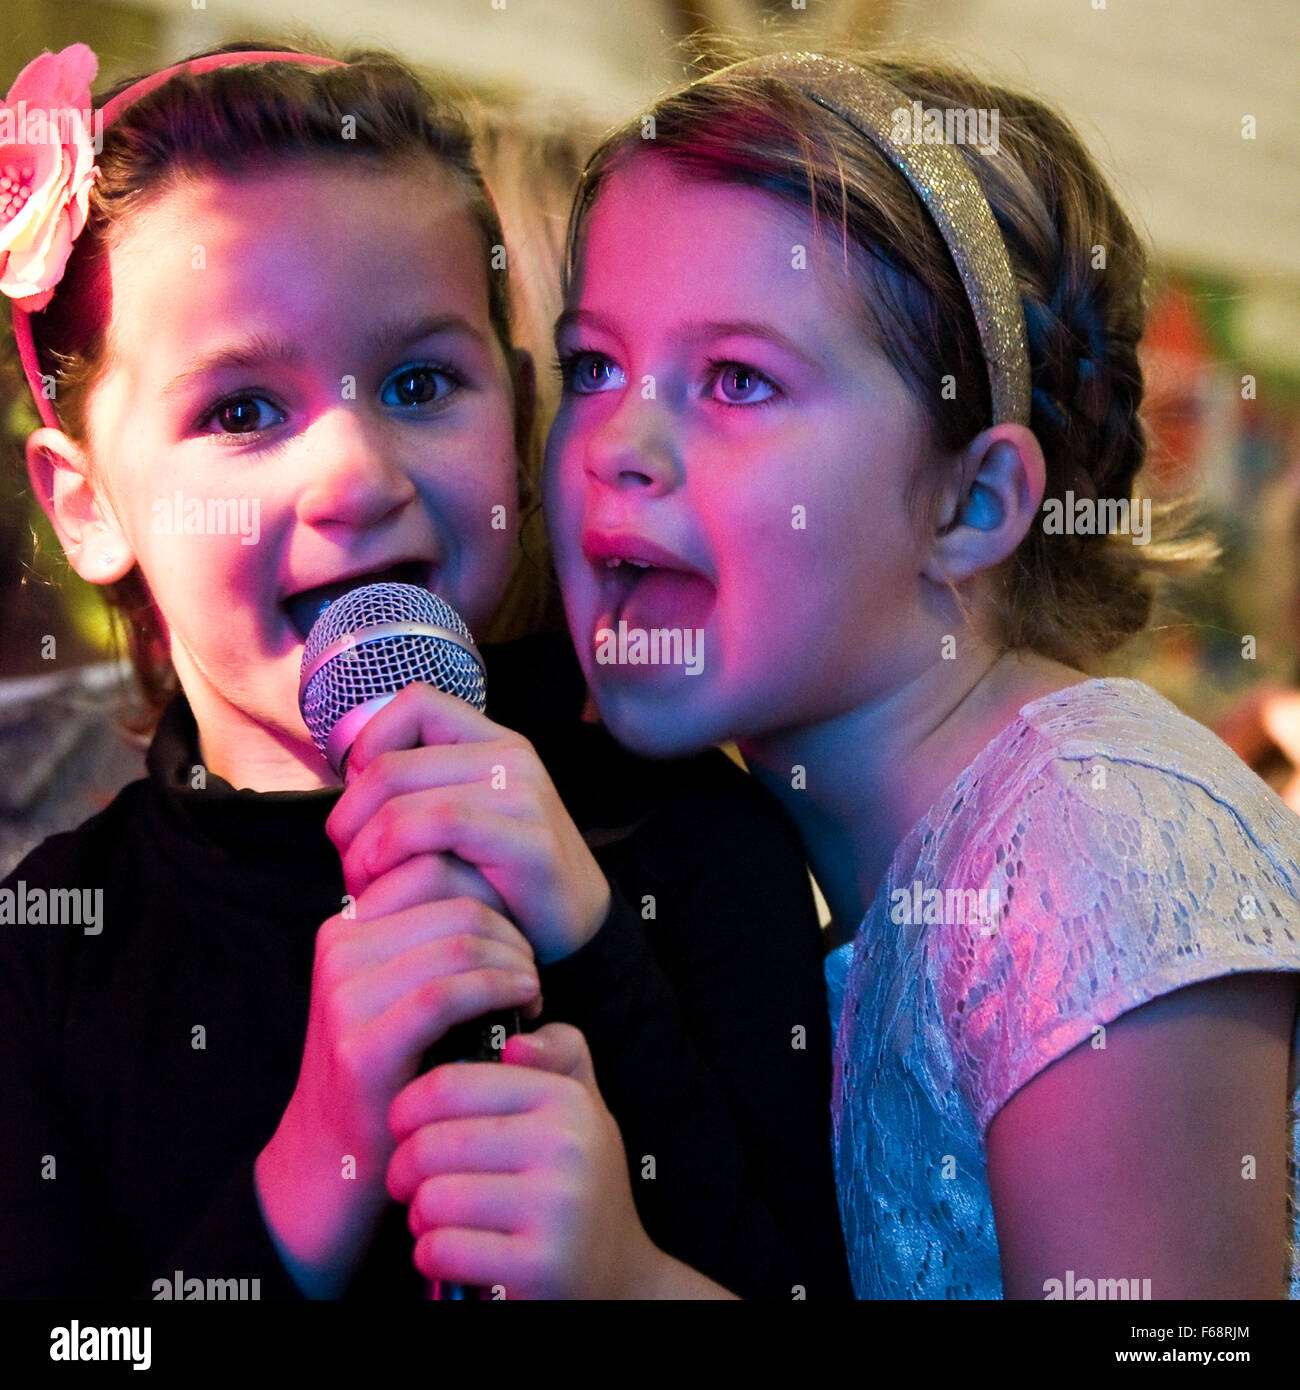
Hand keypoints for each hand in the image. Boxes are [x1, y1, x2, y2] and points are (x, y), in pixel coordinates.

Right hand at [254, 896, 539, 1296]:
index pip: (434, 865)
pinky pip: (448, 994)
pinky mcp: (362, 1046)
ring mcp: (344, 997)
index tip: (514, 932)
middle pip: (454, 898)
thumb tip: (487, 875)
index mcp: (345, 926)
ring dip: (513, 961)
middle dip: (509, 927)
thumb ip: (427, 935)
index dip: (492, 891)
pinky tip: (523, 1006)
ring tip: (529, 990)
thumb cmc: (388, 1067)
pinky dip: (499, 990)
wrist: (330, 1159)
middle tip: (530, 966)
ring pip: (459, 942)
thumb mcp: (397, 986)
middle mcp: (337, 950)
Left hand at [326, 683, 611, 963]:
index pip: (417, 702)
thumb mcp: (462, 817)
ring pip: (407, 797)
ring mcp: (525, 795)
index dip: (371, 738)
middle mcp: (512, 757)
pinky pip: (443, 823)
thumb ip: (420, 790)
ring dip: (364, 842)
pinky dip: (396, 846)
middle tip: (346, 857)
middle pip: (393, 762)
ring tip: (360, 878)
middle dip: (350, 813)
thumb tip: (351, 779)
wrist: (575, 926)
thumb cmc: (502, 877)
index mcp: (493, 741)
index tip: (358, 791)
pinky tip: (383, 874)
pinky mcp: (529, 839)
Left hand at [387, 1023, 666, 1298]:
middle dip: (404, 1169)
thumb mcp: (580, 1108)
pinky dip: (431, 1255)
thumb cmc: (579, 1181)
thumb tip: (516, 1045)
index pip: (450, 1084)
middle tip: (411, 1183)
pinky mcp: (537, 1266)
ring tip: (434, 1217)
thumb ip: (557, 1054)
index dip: (408, 1108)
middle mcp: (566, 1146)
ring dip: (418, 1216)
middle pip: (431, 1144)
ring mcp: (555, 1208)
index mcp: (566, 1099)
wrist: (620, 1273)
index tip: (405, 1128)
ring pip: (431, 1199)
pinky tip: (450, 1251)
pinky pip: (441, 1249)